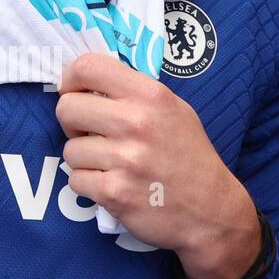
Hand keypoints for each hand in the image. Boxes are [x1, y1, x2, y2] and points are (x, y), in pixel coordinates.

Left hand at [56, 52, 260, 278]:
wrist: (212, 210)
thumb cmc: (191, 157)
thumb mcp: (174, 110)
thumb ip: (135, 93)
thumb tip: (87, 85)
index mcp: (150, 95)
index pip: (87, 68)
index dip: (69, 80)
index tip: (73, 93)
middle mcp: (136, 122)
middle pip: (67, 108)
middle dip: (72, 123)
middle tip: (90, 134)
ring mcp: (125, 159)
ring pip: (70, 150)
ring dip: (84, 160)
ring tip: (110, 165)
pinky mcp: (114, 192)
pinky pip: (75, 181)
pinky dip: (89, 185)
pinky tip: (112, 185)